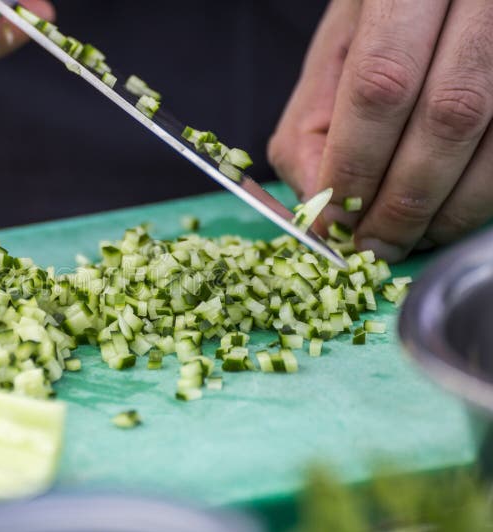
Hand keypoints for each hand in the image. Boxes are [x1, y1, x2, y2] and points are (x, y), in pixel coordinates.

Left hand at [269, 0, 492, 261]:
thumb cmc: (388, 18)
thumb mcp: (338, 48)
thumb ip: (315, 118)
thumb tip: (320, 203)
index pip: (380, 85)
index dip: (356, 165)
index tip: (334, 220)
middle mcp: (481, 2)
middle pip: (448, 115)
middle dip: (402, 201)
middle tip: (372, 246)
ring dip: (448, 211)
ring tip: (409, 241)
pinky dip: (481, 200)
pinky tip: (448, 216)